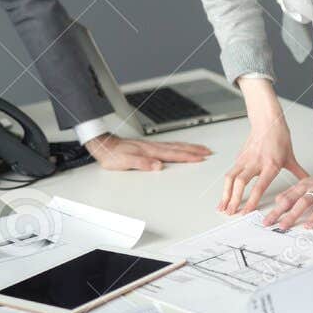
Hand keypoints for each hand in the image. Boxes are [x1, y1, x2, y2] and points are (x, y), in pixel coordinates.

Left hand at [84, 132, 211, 171]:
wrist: (104, 146)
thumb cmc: (113, 155)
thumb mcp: (126, 162)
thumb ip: (143, 164)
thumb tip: (158, 166)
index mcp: (151, 151)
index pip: (174, 154)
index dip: (189, 157)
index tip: (201, 158)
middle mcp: (153, 147)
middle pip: (178, 148)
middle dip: (194, 150)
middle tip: (207, 152)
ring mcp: (151, 146)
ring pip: (175, 146)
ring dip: (189, 147)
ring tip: (199, 148)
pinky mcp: (148, 147)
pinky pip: (169, 146)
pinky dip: (178, 147)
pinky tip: (179, 148)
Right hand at [221, 113, 307, 214]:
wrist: (268, 121)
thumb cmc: (279, 136)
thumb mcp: (291, 157)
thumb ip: (298, 173)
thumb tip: (308, 184)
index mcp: (270, 164)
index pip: (259, 186)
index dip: (252, 200)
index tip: (246, 211)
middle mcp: (255, 162)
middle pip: (240, 183)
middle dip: (234, 200)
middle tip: (230, 212)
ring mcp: (245, 159)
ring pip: (230, 178)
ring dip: (225, 194)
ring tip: (222, 207)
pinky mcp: (239, 158)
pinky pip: (230, 173)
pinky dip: (226, 186)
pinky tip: (224, 195)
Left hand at [262, 167, 312, 228]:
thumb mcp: (302, 184)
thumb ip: (290, 193)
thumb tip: (277, 201)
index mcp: (304, 186)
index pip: (288, 199)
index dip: (277, 210)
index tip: (269, 221)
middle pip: (303, 202)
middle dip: (292, 215)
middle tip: (283, 226)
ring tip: (307, 226)